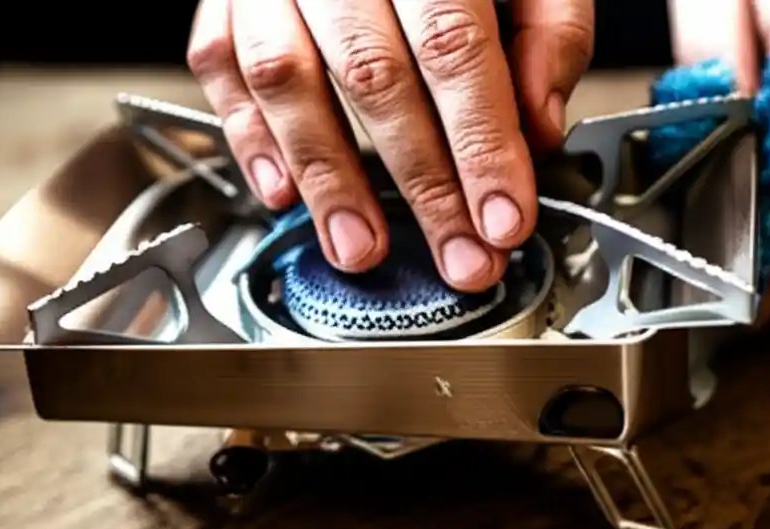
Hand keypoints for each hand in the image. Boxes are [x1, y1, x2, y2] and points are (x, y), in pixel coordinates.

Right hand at [186, 0, 593, 291]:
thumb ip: (549, 30)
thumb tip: (537, 126)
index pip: (454, 47)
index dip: (480, 143)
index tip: (504, 219)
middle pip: (374, 76)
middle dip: (423, 185)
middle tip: (458, 258)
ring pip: (286, 77)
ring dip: (327, 177)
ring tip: (361, 247)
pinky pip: (219, 64)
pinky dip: (248, 136)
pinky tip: (283, 193)